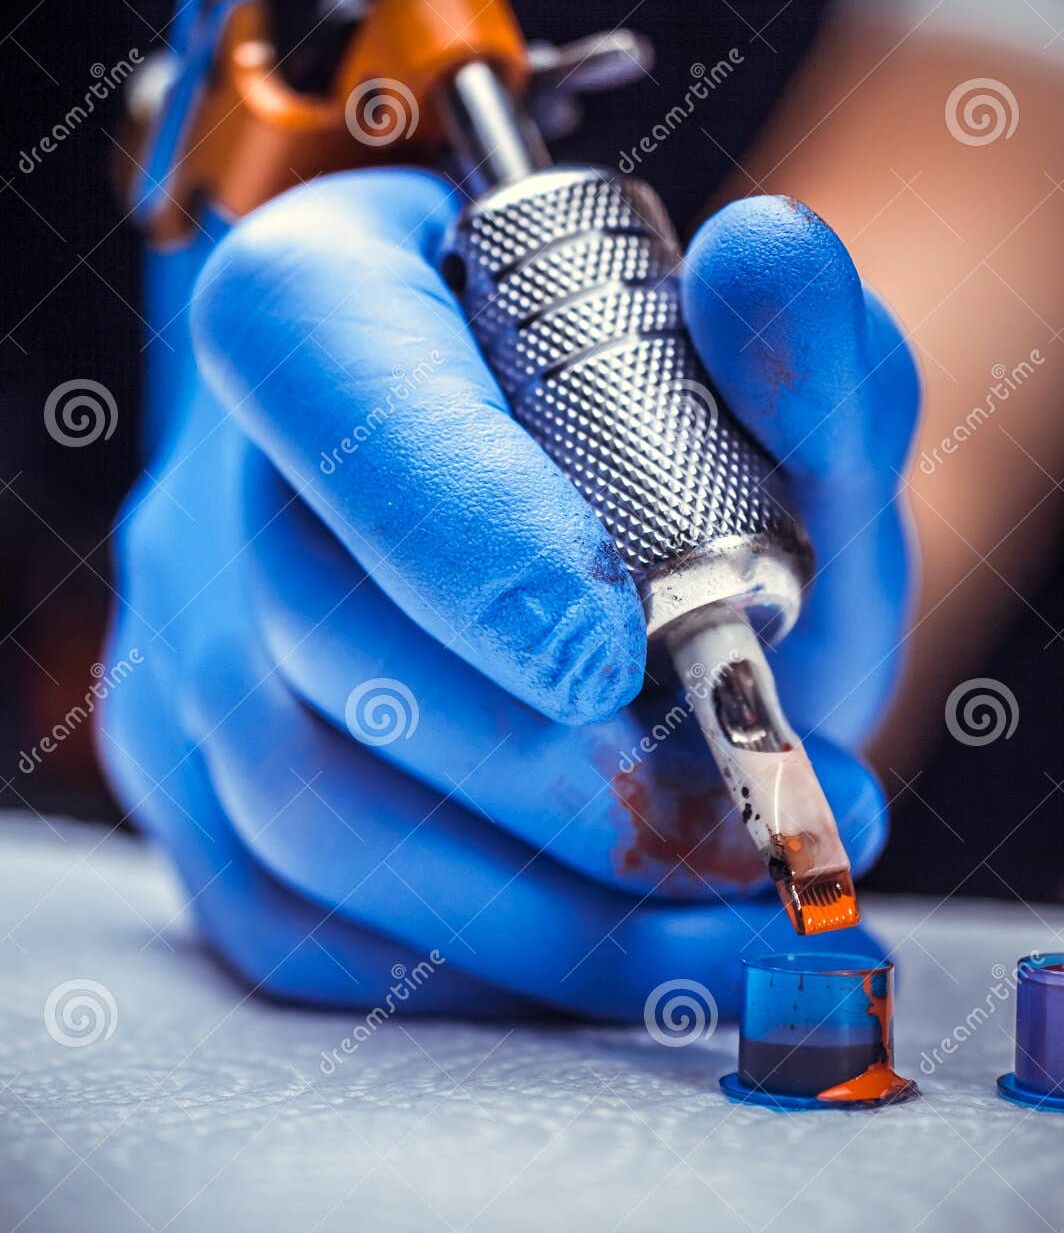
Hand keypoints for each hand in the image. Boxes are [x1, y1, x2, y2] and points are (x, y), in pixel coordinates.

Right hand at [99, 170, 918, 1017]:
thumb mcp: (783, 390)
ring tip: (735, 906)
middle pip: (318, 628)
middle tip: (744, 821)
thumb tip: (767, 268)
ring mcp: (195, 643)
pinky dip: (479, 964)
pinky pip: (297, 925)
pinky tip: (630, 954)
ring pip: (306, 805)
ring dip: (540, 898)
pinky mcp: (203, 792)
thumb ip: (801, 337)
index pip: (317, 352)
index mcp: (342, 298)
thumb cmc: (683, 467)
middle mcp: (232, 475)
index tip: (616, 649)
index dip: (447, 509)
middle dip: (548, 767)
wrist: (601, 567)